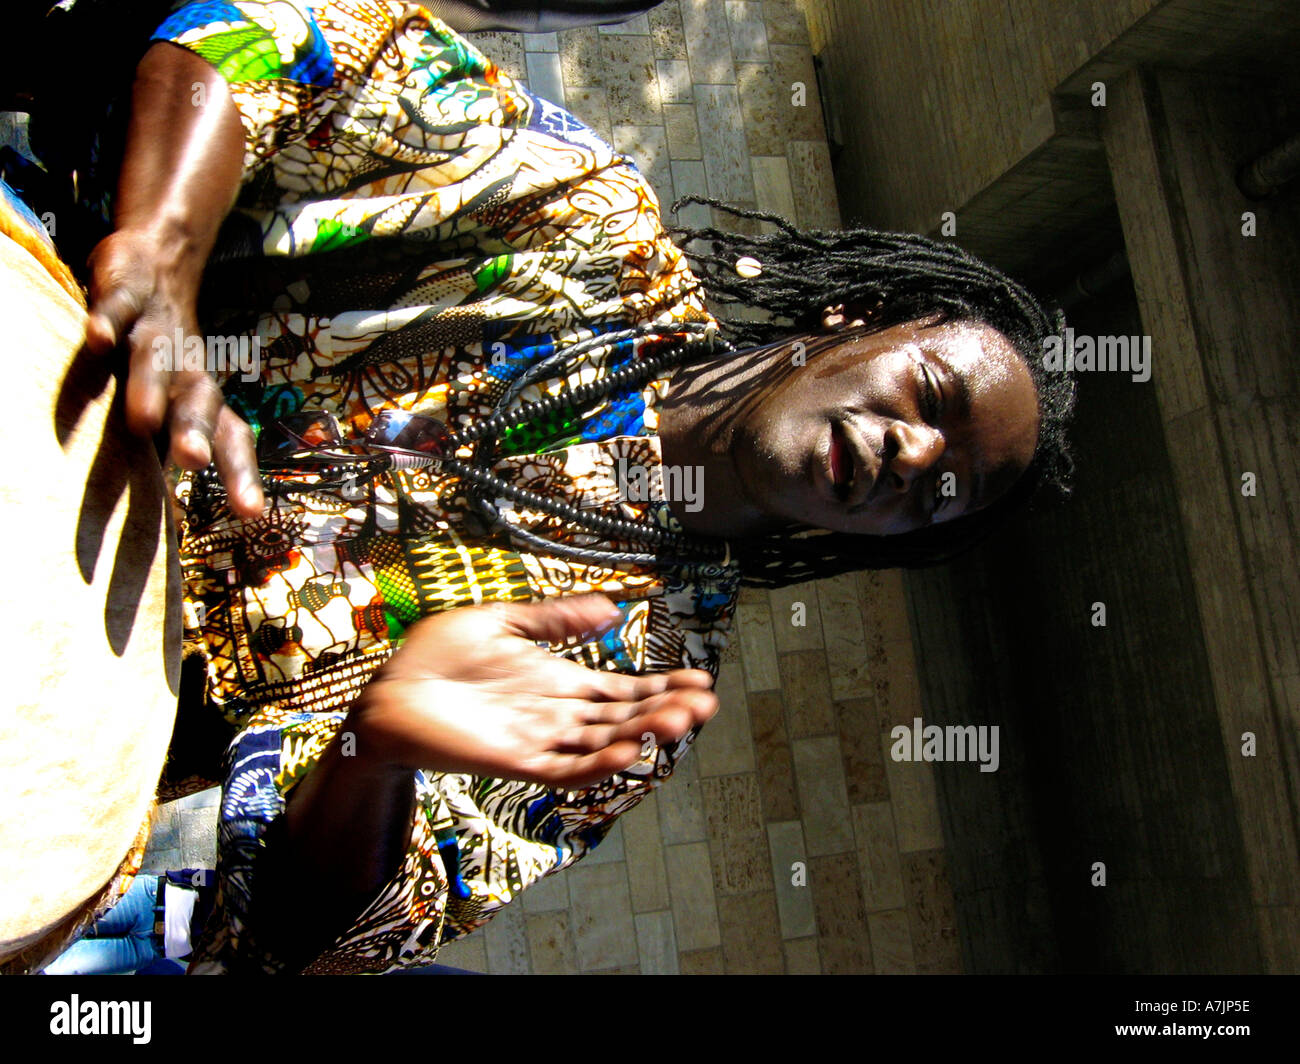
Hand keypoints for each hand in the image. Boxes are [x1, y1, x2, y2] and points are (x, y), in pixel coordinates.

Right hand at [84, 228, 264, 517]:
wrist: (160, 261)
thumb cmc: (164, 352)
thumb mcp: (170, 398)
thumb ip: (169, 445)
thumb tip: (168, 525)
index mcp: (202, 397)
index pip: (231, 439)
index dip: (242, 475)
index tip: (251, 515)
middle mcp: (186, 367)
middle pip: (198, 402)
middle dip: (194, 433)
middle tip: (193, 464)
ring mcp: (157, 329)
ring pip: (157, 359)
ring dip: (152, 388)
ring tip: (143, 421)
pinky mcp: (126, 293)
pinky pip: (117, 308)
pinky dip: (108, 321)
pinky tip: (95, 339)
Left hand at [353, 594, 718, 787]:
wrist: (386, 693)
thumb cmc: (435, 658)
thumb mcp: (501, 621)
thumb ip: (554, 618)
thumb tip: (610, 608)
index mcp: (555, 680)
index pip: (620, 688)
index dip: (660, 686)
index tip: (700, 680)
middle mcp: (555, 713)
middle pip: (622, 717)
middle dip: (666, 710)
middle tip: (707, 703)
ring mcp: (538, 739)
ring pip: (603, 742)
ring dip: (643, 734)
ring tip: (681, 720)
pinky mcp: (515, 760)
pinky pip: (565, 768)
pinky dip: (597, 764)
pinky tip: (629, 752)